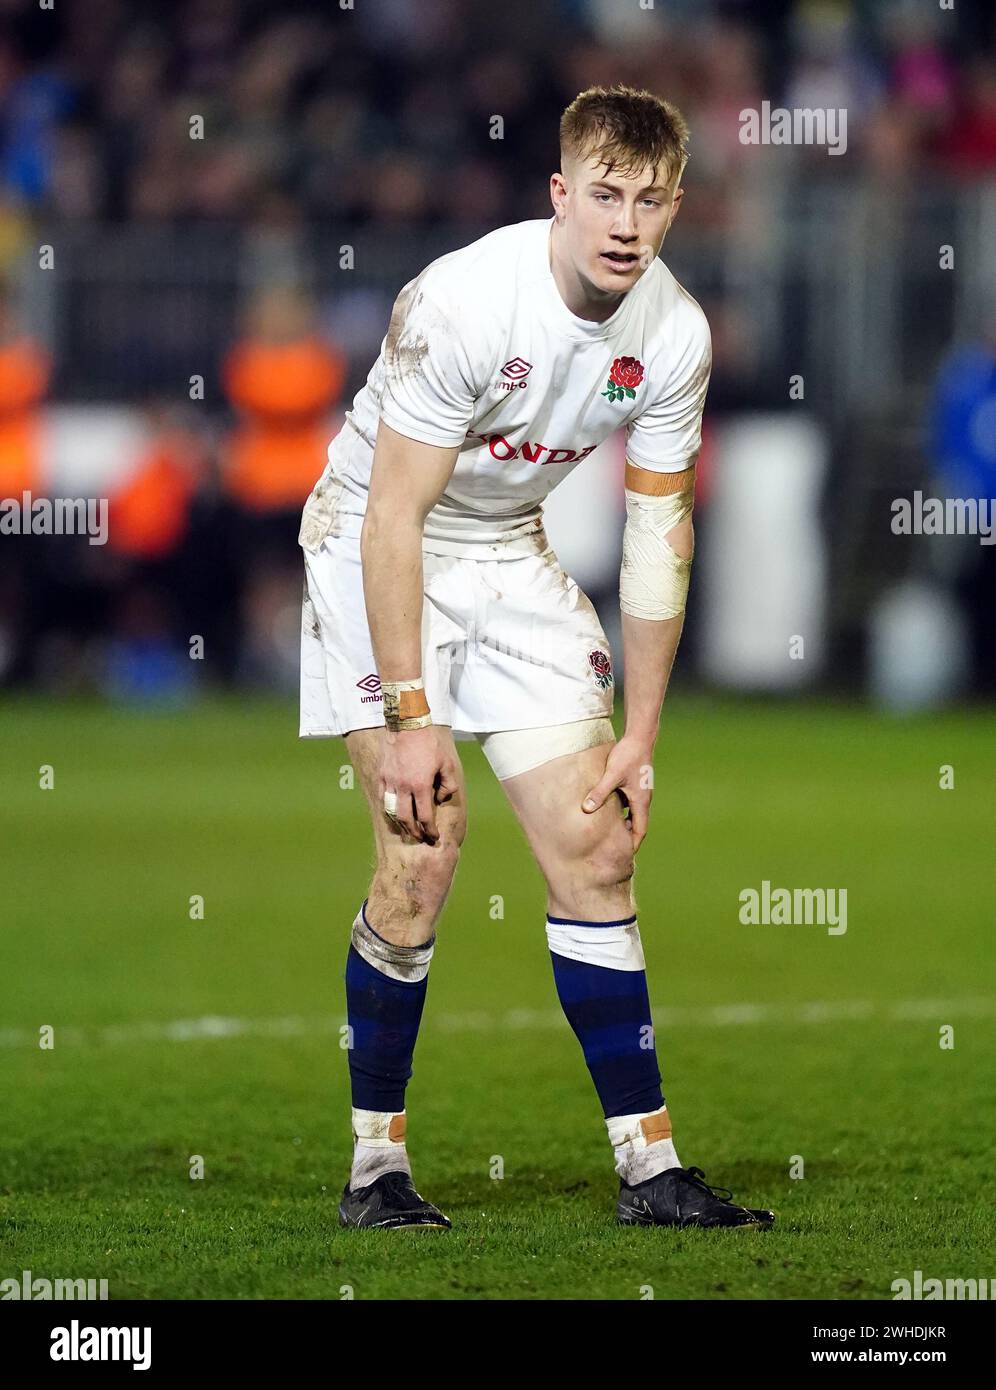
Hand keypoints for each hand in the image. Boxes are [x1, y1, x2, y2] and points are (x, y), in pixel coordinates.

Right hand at [378, 724, 459, 844]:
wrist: (407, 724)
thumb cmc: (429, 743)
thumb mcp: (447, 763)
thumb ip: (448, 784)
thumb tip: (439, 799)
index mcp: (420, 785)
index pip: (424, 816)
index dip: (430, 829)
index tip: (434, 836)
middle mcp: (403, 787)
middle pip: (405, 818)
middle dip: (414, 831)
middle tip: (420, 837)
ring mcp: (390, 781)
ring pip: (391, 811)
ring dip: (400, 823)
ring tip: (407, 829)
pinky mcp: (382, 775)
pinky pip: (382, 797)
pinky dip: (388, 808)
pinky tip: (394, 812)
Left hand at [581, 736, 654, 851]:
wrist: (640, 738)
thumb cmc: (628, 756)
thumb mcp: (611, 776)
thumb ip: (599, 793)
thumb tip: (586, 810)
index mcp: (641, 801)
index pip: (640, 830)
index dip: (632, 844)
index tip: (623, 856)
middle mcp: (643, 799)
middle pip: (637, 824)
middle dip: (626, 837)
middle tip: (613, 849)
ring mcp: (640, 791)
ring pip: (632, 813)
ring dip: (623, 823)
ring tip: (607, 833)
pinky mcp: (635, 784)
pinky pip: (629, 803)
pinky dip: (620, 810)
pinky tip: (606, 809)